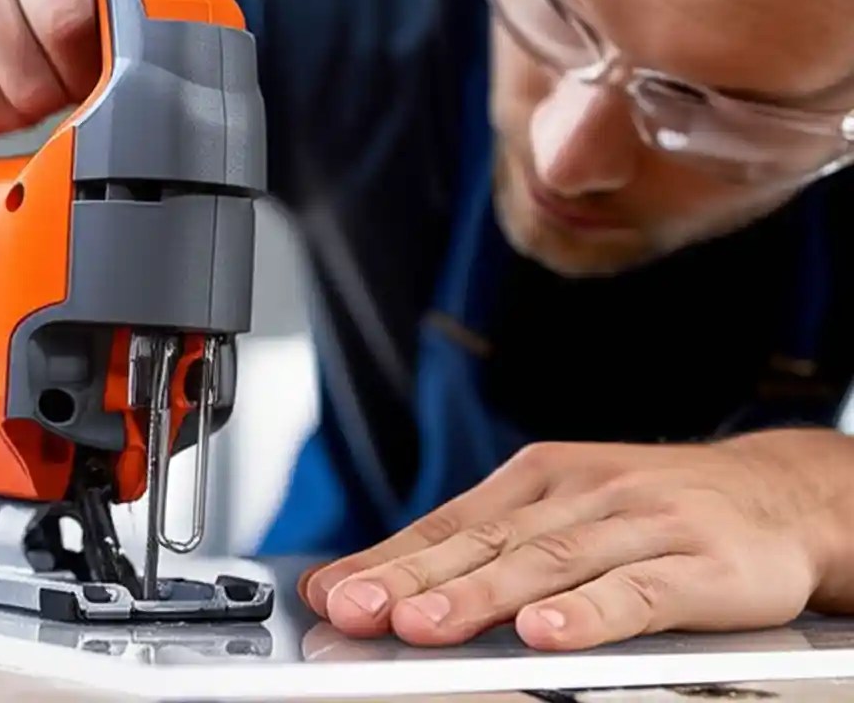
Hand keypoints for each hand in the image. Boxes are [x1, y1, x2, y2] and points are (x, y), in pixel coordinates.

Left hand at [300, 429, 853, 650]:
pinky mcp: (699, 563)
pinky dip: (587, 613)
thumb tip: (389, 587)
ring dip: (480, 595)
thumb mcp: (565, 511)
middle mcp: (582, 493)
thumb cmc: (653, 510)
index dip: (387, 559)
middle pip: (485, 542)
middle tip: (357, 610)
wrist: (782, 492)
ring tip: (424, 626)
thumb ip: (486, 547)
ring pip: (548, 563)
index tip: (331, 593)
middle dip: (413, 580)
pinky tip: (545, 634)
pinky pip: (637, 590)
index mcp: (539, 479)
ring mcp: (641, 523)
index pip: (449, 524)